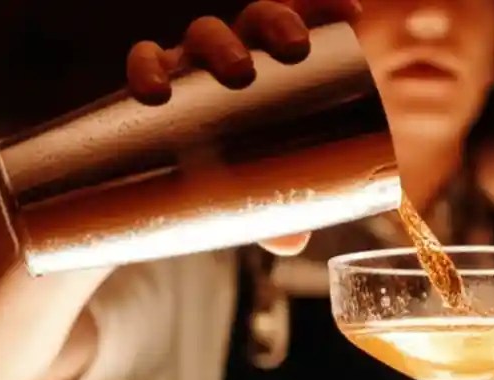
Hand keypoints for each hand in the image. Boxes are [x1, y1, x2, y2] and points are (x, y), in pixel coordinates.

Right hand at [124, 0, 360, 254]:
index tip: (350, 12)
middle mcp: (230, 57)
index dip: (323, 8)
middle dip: (277, 23)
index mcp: (269, 68)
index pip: (298, 23)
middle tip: (295, 48)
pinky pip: (143, 59)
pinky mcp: (145, 82)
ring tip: (237, 71)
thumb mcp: (257, 191)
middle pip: (255, 19)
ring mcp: (188, 65)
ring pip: (203, 33)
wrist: (156, 185)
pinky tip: (153, 90)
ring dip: (220, 42)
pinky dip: (147, 67)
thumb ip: (277, 211)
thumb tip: (292, 241)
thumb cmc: (224, 174)